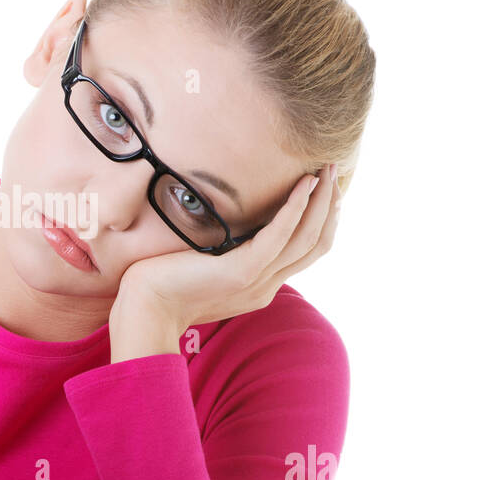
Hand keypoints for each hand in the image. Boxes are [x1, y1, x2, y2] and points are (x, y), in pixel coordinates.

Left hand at [109, 162, 340, 359]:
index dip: (322, 220)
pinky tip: (303, 184)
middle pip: (315, 244)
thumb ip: (225, 254)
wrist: (143, 310)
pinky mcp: (242, 273)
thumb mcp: (204, 269)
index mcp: (260, 286)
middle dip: (329, 206)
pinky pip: (279, 236)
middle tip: (335, 172)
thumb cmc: (163, 285)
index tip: (326, 190)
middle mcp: (266, 286)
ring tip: (327, 170)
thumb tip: (230, 228)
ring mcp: (256, 281)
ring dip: (320, 201)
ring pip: (306, 239)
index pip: (306, 253)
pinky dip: (295, 208)